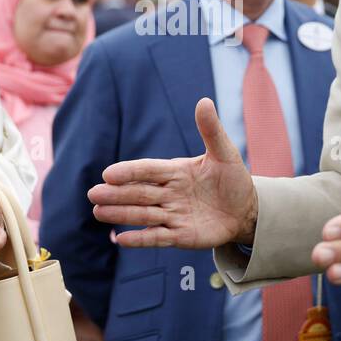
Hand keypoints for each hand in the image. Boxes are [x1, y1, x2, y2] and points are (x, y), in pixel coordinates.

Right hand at [88, 98, 257, 248]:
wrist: (246, 210)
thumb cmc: (233, 179)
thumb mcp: (225, 153)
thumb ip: (211, 131)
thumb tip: (204, 101)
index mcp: (175, 172)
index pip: (148, 170)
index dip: (129, 172)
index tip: (109, 174)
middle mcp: (169, 193)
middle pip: (139, 193)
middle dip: (117, 194)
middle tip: (93, 194)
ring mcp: (173, 215)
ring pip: (143, 215)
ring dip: (121, 214)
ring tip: (99, 212)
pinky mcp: (180, 236)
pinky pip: (157, 237)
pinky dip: (140, 239)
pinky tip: (121, 239)